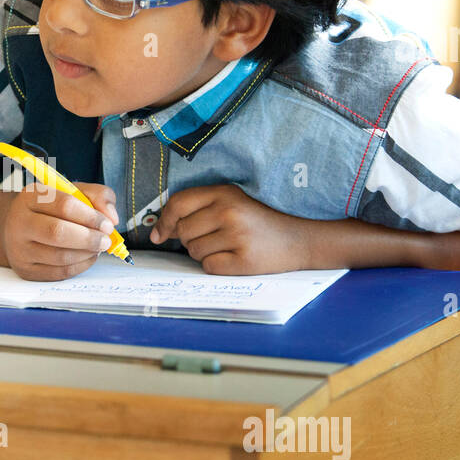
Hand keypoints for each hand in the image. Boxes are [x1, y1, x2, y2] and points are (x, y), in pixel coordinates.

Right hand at [2, 182, 117, 280]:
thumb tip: (111, 217)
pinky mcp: (26, 270)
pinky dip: (80, 266)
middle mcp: (20, 222)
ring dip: (87, 253)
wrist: (18, 227)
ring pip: (60, 256)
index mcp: (31, 197)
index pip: (64, 205)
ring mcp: (20, 249)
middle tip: (106, 240)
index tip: (107, 224)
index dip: (91, 217)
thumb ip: (98, 196)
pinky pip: (59, 273)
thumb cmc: (51, 209)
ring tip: (97, 247)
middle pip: (58, 233)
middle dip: (89, 239)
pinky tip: (87, 256)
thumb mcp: (73, 192)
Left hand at [150, 184, 313, 275]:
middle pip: (183, 231)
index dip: (164, 221)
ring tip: (228, 246)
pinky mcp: (243, 260)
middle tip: (214, 237)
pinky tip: (234, 258)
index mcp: (224, 192)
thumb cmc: (259, 222)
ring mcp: (237, 236)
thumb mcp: (232, 203)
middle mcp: (229, 211)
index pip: (178, 204)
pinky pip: (209, 266)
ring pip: (193, 251)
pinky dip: (216, 266)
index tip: (160, 234)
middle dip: (190, 239)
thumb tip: (159, 231)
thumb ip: (198, 209)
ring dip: (204, 253)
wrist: (300, 240)